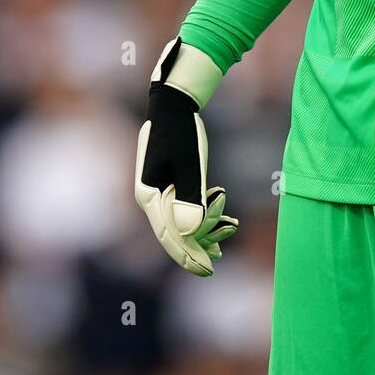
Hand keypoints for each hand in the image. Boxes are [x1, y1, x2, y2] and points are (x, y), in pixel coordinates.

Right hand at [134, 38, 237, 276]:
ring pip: (180, 222)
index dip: (188, 255)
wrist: (174, 105)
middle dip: (193, 250)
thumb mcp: (189, 163)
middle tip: (214, 266)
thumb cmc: (180, 131)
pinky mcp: (171, 184)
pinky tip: (221, 223)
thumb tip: (191, 232)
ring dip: (202, 232)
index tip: (206, 269)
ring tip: (225, 239)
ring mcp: (160, 192)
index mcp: (149, 195)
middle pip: (173, 233)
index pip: (169, 234)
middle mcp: (151, 198)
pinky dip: (203, 217)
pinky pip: (185, 209)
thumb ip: (189, 196)